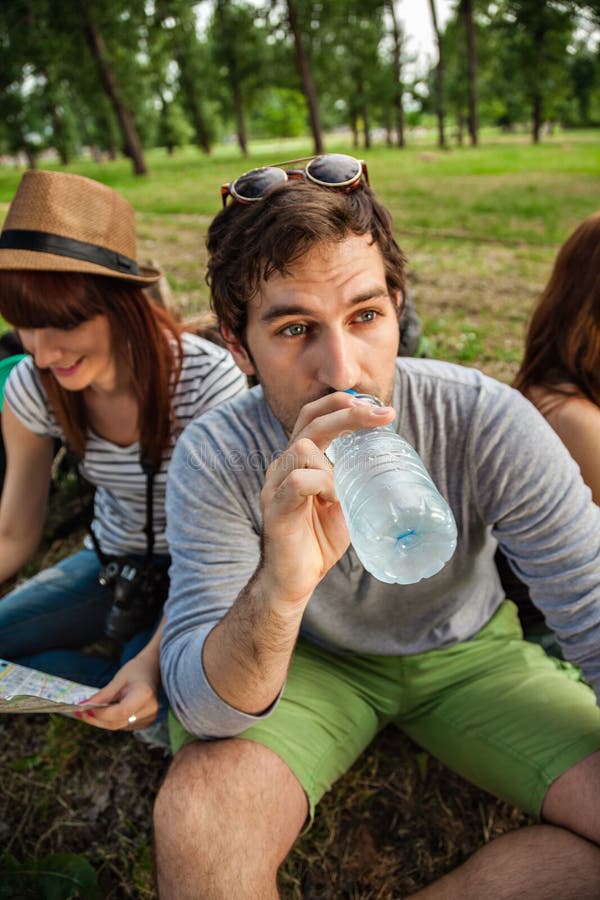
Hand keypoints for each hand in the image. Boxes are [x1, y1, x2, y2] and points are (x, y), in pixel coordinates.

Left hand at [75, 651, 159, 731]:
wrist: (153, 670)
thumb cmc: (136, 670)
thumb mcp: (119, 678)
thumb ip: (103, 694)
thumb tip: (84, 706)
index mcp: (144, 696)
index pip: (120, 712)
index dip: (100, 713)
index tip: (84, 708)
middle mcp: (149, 710)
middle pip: (117, 722)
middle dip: (96, 719)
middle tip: (80, 712)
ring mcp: (148, 719)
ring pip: (118, 726)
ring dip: (101, 720)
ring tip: (89, 711)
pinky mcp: (145, 723)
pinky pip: (122, 725)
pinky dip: (110, 720)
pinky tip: (104, 712)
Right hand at [260, 392, 394, 605]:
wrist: (295, 579)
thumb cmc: (319, 540)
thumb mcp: (343, 501)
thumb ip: (352, 478)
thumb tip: (386, 459)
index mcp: (298, 460)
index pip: (312, 415)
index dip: (341, 403)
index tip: (377, 408)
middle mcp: (282, 465)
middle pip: (311, 421)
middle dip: (349, 414)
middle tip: (384, 417)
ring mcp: (274, 484)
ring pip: (303, 448)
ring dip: (332, 465)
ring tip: (343, 491)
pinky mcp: (274, 507)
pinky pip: (297, 481)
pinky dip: (321, 486)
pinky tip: (332, 501)